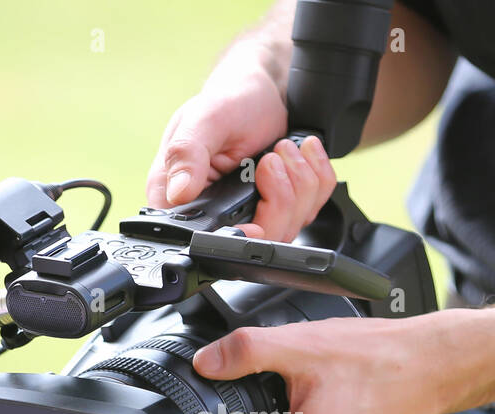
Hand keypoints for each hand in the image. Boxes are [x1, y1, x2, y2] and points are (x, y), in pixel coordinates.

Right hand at [146, 69, 336, 241]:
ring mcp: (253, 214)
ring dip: (299, 182)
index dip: (236, 238)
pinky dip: (316, 178)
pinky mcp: (282, 209)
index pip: (203, 241)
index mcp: (181, 198)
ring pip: (290, 227)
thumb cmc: (229, 100)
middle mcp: (216, 213)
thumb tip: (178, 192)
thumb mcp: (203, 119)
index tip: (256, 222)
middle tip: (271, 159)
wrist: (263, 91)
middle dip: (279, 198)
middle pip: (259, 240)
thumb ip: (186, 154)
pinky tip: (301, 154)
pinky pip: (312, 209)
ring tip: (283, 149)